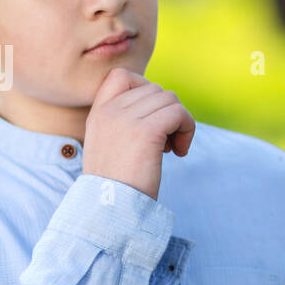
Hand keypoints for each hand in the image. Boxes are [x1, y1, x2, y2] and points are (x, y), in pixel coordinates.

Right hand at [80, 67, 194, 200]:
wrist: (110, 209)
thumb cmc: (115, 185)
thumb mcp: (108, 146)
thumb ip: (122, 123)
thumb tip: (159, 105)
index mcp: (98, 113)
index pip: (120, 76)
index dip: (143, 88)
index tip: (150, 116)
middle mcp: (109, 111)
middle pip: (155, 89)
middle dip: (166, 112)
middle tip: (164, 142)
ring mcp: (126, 119)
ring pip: (170, 99)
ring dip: (179, 122)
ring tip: (171, 148)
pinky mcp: (146, 132)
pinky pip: (179, 114)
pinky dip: (187, 130)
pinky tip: (179, 152)